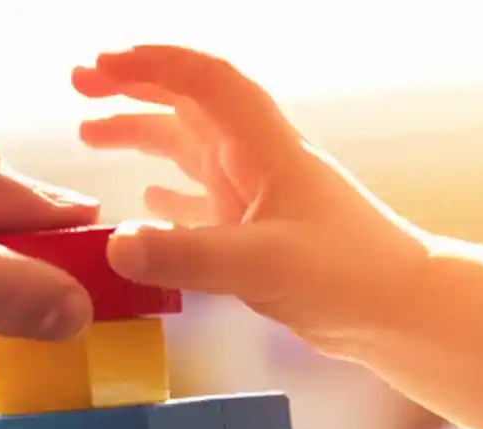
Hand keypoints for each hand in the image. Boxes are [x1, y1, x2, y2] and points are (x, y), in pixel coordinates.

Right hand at [73, 45, 426, 352]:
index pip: (205, 81)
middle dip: (135, 89)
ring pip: (191, 153)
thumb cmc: (349, 275)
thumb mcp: (264, 264)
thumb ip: (189, 255)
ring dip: (144, 138)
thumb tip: (117, 246)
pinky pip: (204, 206)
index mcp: (265, 148)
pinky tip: (144, 207)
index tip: (101, 63)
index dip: (153, 64)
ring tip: (91, 137)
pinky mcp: (261, 237)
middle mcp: (259, 163)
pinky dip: (170, 200)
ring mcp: (260, 199)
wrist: (402, 311)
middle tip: (81, 86)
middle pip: (190, 107)